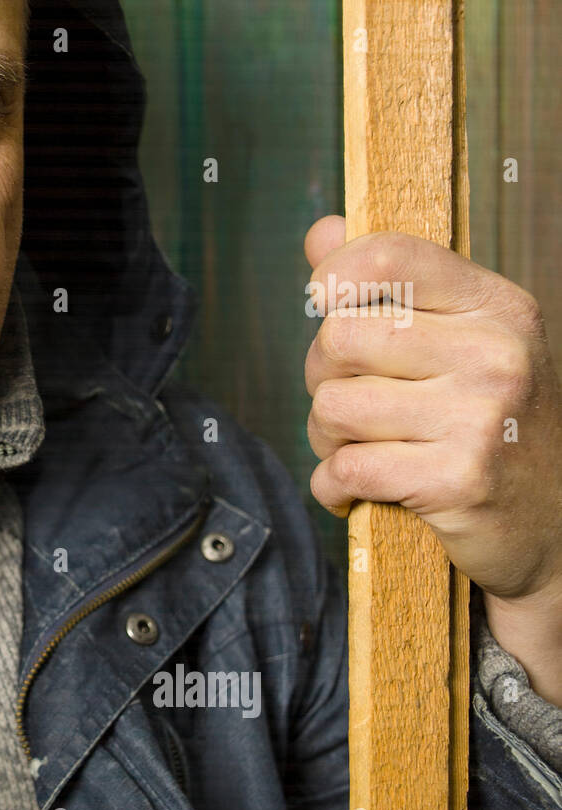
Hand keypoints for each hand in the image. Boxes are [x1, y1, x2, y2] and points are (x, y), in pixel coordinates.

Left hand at [303, 214, 561, 705]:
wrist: (548, 527)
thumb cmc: (485, 425)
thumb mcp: (454, 342)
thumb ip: (384, 285)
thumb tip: (322, 231)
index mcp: (496, 307)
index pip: (388, 256)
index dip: (333, 278)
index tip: (326, 306)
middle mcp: (495, 354)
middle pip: (337, 339)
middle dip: (324, 378)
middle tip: (353, 406)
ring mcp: (480, 418)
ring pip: (332, 407)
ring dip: (328, 439)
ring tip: (364, 449)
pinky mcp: (457, 480)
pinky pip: (345, 469)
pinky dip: (334, 486)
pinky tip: (358, 489)